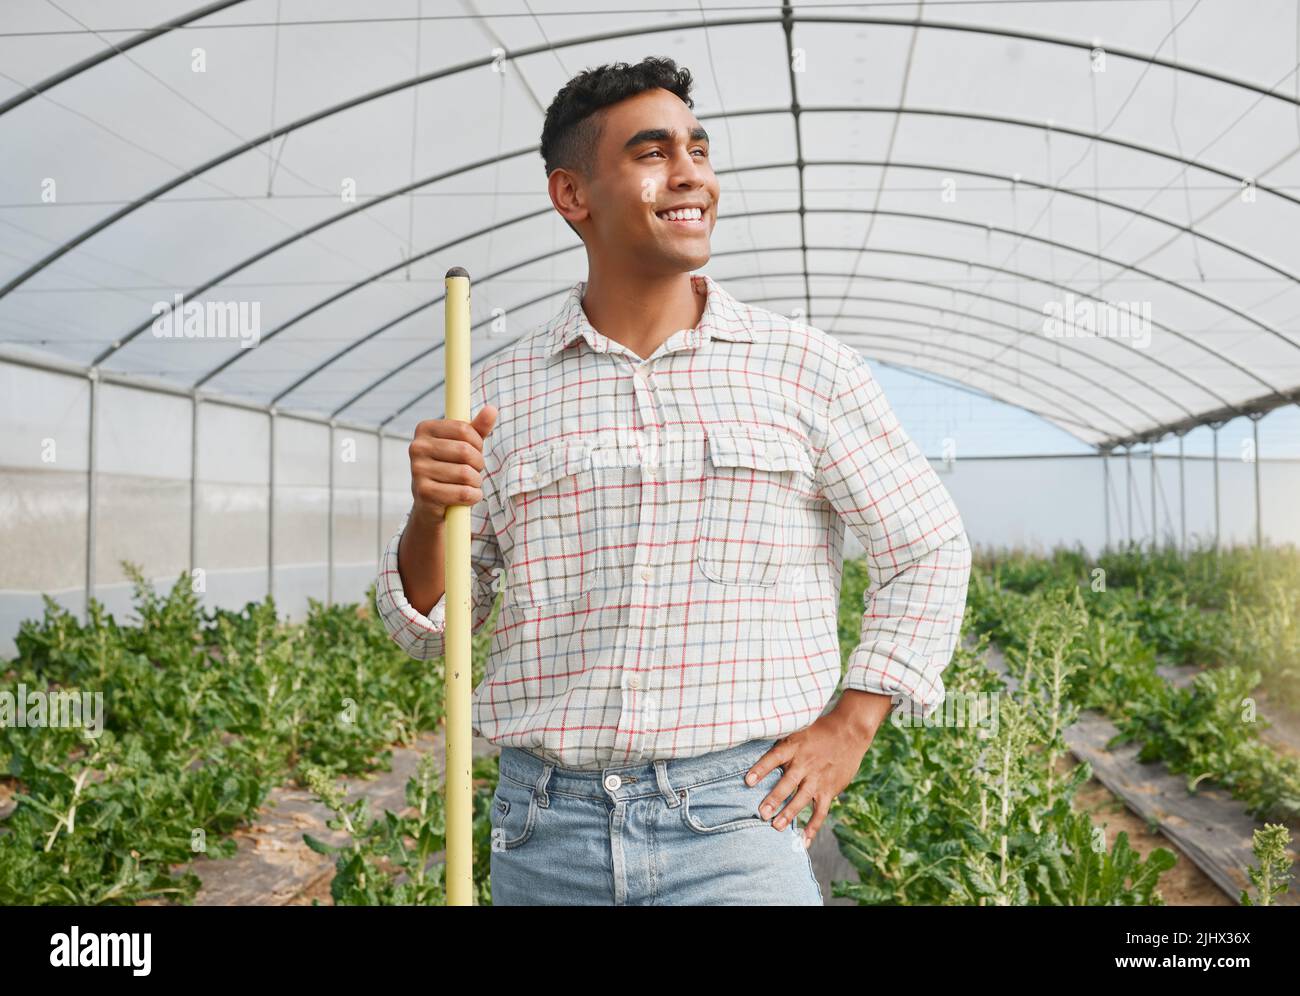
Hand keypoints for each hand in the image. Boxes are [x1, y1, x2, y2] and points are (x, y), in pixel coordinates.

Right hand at [408, 404, 497, 522]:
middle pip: (465, 451)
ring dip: (476, 482)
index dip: (477, 443)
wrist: (430, 503)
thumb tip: (491, 410)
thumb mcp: (464, 445)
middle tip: (474, 471)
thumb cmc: (450, 468)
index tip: (475, 451)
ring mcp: (418, 470)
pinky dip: (473, 496)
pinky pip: (463, 493)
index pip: (463, 429)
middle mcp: (417, 447)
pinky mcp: (424, 493)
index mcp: (425, 429)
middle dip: (478, 464)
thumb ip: (477, 428)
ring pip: (465, 473)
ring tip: (469, 484)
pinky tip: (468, 496)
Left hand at [744, 690, 892, 846]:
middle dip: (774, 798)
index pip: (774, 758)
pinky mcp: (829, 789)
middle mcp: (804, 763)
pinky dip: (813, 826)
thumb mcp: (796, 730)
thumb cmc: (817, 731)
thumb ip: (780, 745)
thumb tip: (753, 749)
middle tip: (762, 813)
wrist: (849, 731)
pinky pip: (820, 811)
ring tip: (776, 827)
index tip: (748, 781)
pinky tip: (804, 840)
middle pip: (787, 782)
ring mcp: (817, 778)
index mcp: (793, 747)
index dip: (761, 769)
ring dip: (789, 813)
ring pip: (802, 798)